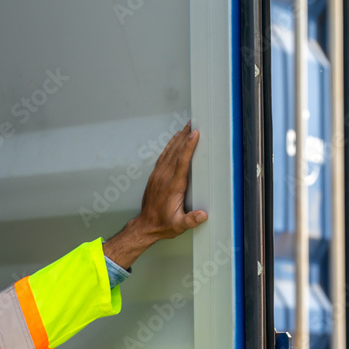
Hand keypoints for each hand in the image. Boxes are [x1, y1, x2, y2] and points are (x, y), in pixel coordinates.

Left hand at [102, 121, 206, 269]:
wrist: (145, 226)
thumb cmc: (163, 225)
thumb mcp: (179, 226)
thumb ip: (190, 220)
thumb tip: (203, 215)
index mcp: (173, 186)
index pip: (182, 162)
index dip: (188, 147)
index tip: (195, 134)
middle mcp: (164, 178)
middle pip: (175, 152)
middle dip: (185, 136)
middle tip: (194, 122)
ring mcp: (158, 176)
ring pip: (169, 152)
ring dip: (178, 138)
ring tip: (186, 127)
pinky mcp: (155, 176)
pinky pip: (163, 156)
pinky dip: (170, 146)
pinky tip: (174, 140)